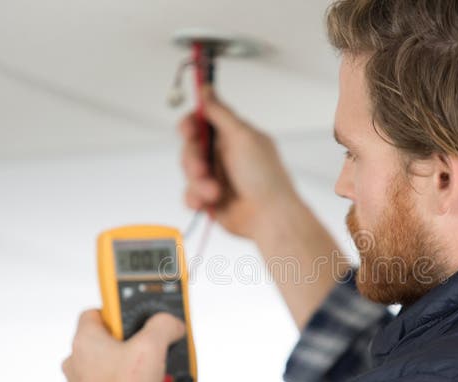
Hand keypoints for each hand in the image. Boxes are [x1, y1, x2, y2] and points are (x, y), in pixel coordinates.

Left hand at [61, 310, 184, 381]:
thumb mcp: (153, 347)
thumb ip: (163, 325)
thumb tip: (171, 323)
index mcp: (85, 340)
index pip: (97, 312)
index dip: (118, 311)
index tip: (136, 316)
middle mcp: (77, 361)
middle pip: (108, 339)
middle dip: (132, 342)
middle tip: (151, 347)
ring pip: (110, 364)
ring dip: (131, 365)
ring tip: (153, 372)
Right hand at [180, 86, 298, 238]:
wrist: (269, 217)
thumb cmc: (265, 178)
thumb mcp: (242, 136)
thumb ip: (220, 112)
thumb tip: (208, 89)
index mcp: (234, 136)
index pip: (204, 121)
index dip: (191, 123)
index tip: (188, 130)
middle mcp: (224, 155)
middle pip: (191, 146)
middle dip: (193, 158)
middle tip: (202, 168)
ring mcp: (217, 177)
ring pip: (188, 172)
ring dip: (197, 182)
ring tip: (214, 191)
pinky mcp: (210, 198)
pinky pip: (190, 193)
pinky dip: (196, 197)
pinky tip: (208, 201)